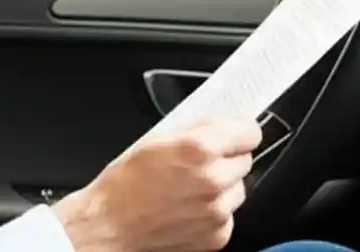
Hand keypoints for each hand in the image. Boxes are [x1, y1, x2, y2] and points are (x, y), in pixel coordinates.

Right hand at [52, 117, 262, 251]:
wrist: (110, 226)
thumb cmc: (125, 184)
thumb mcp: (156, 139)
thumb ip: (195, 129)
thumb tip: (221, 124)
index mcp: (199, 149)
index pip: (250, 132)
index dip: (238, 132)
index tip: (233, 134)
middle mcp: (213, 180)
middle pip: (245, 161)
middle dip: (226, 159)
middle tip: (199, 164)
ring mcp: (218, 211)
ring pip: (238, 189)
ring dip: (222, 186)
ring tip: (190, 188)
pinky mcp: (218, 235)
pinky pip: (228, 215)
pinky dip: (214, 211)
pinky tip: (188, 208)